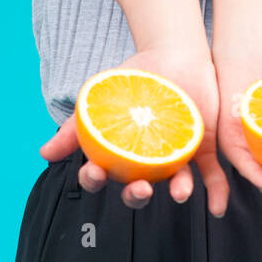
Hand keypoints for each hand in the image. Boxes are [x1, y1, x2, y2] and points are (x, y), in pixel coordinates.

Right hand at [38, 46, 228, 216]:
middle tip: (140, 188)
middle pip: (136, 190)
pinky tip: (217, 207)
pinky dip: (216, 193)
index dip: (95, 180)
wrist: (172, 54)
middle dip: (136, 196)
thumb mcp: (99, 99)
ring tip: (180, 191)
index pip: (101, 176)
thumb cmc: (132, 80)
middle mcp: (146, 161)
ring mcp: (174, 157)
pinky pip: (210, 176)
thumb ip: (75, 126)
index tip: (94, 172)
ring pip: (174, 184)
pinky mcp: (200, 150)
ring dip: (177, 192)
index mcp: (118, 154)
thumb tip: (44, 153)